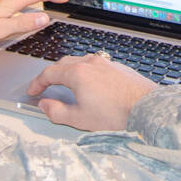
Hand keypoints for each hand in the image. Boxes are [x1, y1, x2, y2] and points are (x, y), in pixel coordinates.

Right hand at [27, 53, 155, 130]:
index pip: (49, 73)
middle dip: (52, 74)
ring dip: (68, 71)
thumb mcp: (80, 119)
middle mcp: (91, 63)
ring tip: (65, 84)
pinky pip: (96, 65)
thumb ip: (57, 111)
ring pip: (80, 61)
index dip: (37, 82)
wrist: (147, 108)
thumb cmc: (116, 114)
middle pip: (64, 63)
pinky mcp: (119, 67)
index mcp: (78, 73)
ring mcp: (106, 63)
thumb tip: (45, 105)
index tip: (32, 91)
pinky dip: (85, 71)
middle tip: (45, 86)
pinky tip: (89, 84)